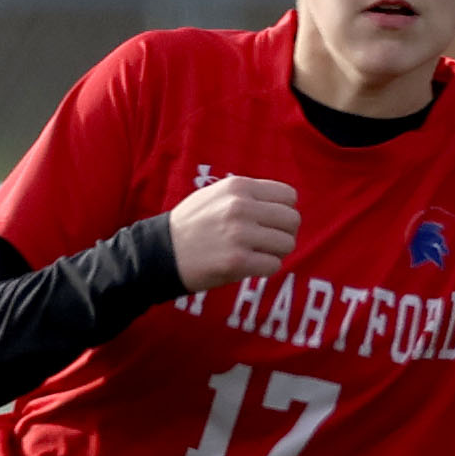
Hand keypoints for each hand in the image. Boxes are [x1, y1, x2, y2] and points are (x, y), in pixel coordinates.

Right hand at [168, 174, 298, 290]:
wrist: (161, 252)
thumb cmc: (192, 224)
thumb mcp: (216, 194)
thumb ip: (249, 194)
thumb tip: (285, 203)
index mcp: (238, 187)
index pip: (289, 196)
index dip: (283, 211)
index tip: (270, 223)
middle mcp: (241, 207)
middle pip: (292, 220)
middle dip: (284, 233)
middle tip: (267, 242)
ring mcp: (239, 234)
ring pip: (287, 244)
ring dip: (276, 253)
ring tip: (257, 254)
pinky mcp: (237, 261)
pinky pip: (273, 265)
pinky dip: (265, 268)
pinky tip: (250, 266)